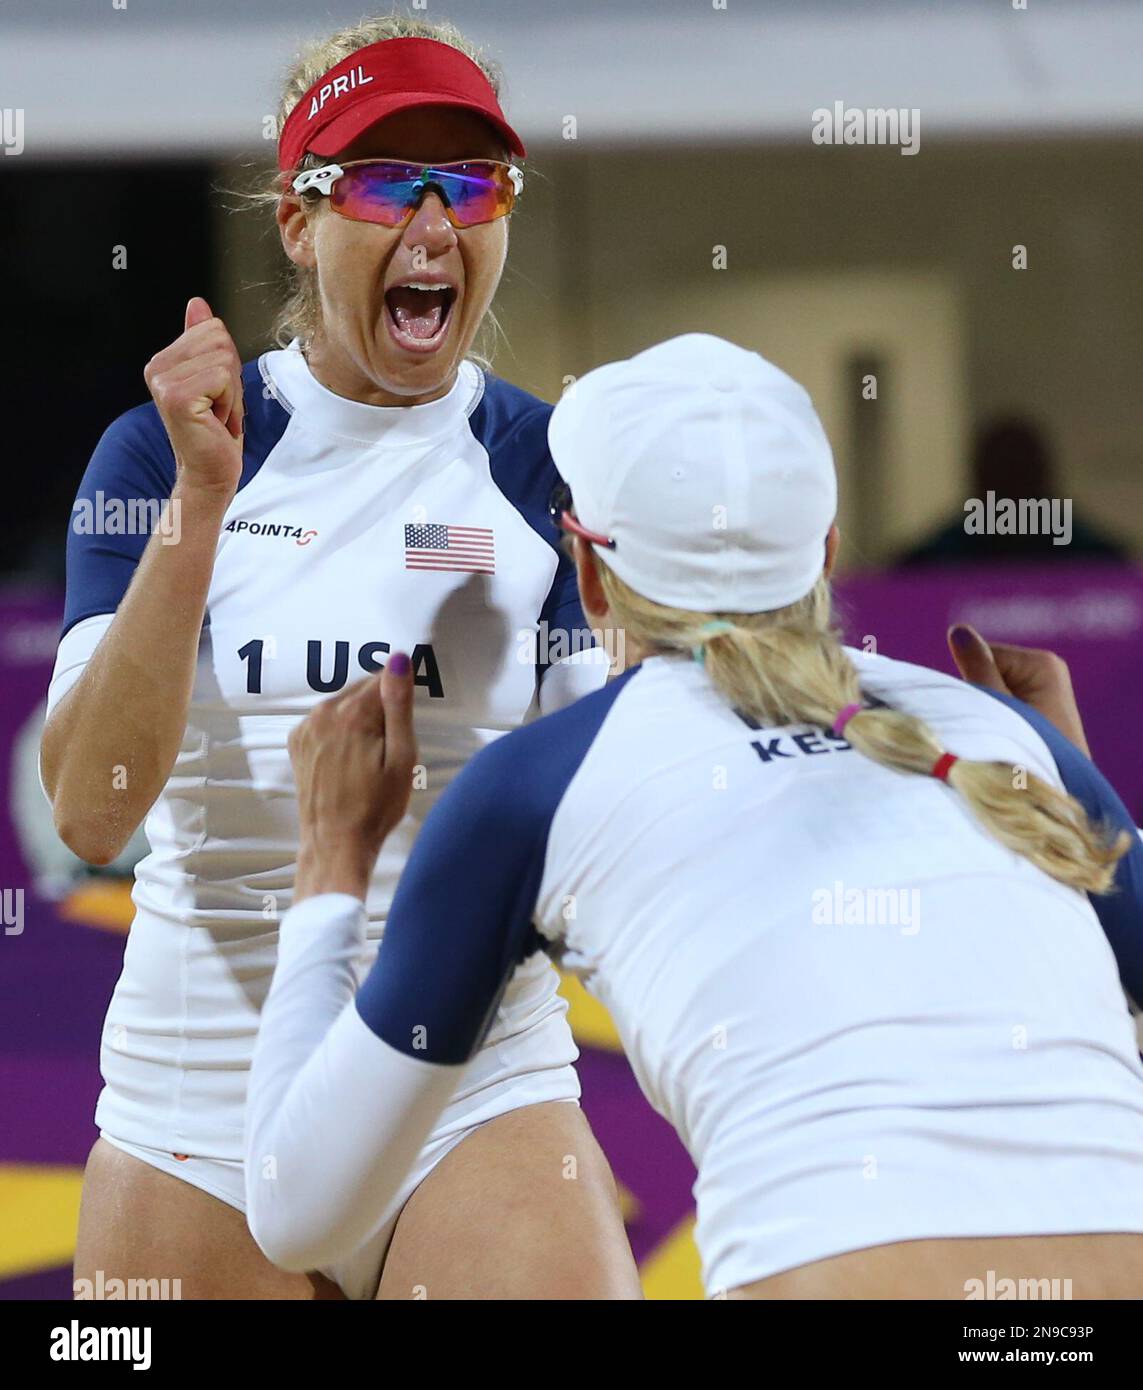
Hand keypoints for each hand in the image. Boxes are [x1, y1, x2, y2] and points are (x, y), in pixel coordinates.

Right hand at [144, 297, 244, 499]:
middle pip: (219, 339)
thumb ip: (202, 342)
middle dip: (232, 375)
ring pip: (224, 359)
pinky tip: (216, 422)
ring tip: (216, 415)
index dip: (228, 363)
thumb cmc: (214, 433)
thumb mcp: (215, 381)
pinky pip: (224, 378)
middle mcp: (157, 368)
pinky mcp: (177, 397)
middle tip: (218, 406)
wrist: (209, 474)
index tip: (217, 394)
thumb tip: (197, 303)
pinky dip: (230, 402)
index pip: (213, 329)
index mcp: (163, 361)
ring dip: (232, 392)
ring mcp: (164, 382)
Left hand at [289, 655, 417, 900]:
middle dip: (380, 711)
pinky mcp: (297, 742)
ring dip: (360, 721)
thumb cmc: (376, 807)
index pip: (384, 681)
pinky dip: (341, 732)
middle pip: (363, 691)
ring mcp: (305, 727)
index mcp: (351, 713)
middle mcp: (322, 712)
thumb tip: (399, 659)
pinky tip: (350, 760)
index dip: (399, 705)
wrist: (336, 844)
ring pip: (345, 705)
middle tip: (388, 751)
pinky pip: (327, 721)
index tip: (401, 733)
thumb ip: (399, 705)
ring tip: (370, 759)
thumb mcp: (402, 757)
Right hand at [947, 623, 1090, 756]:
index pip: (980, 656)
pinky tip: (1003, 742)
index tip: (980, 714)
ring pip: (990, 692)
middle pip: (985, 672)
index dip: (969, 684)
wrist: (1056, 800)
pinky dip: (995, 723)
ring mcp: (1043, 692)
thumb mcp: (996, 708)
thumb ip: (977, 670)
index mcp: (1041, 664)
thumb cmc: (1029, 753)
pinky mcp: (1038, 711)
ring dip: (985, 714)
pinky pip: (1002, 706)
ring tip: (998, 741)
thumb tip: (958, 630)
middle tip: (989, 731)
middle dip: (978, 699)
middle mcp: (1046, 672)